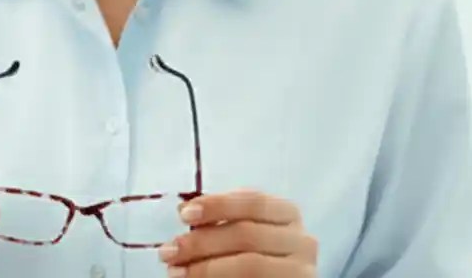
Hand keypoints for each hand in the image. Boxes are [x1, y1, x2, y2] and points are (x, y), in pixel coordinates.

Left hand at [158, 190, 317, 276]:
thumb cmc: (247, 254)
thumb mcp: (235, 233)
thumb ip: (217, 221)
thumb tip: (184, 210)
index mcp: (286, 214)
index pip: (253, 201)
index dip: (218, 205)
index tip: (184, 214)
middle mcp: (302, 240)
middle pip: (247, 234)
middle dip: (201, 242)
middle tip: (168, 252)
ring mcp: (303, 270)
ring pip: (250, 264)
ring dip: (205, 268)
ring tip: (175, 271)